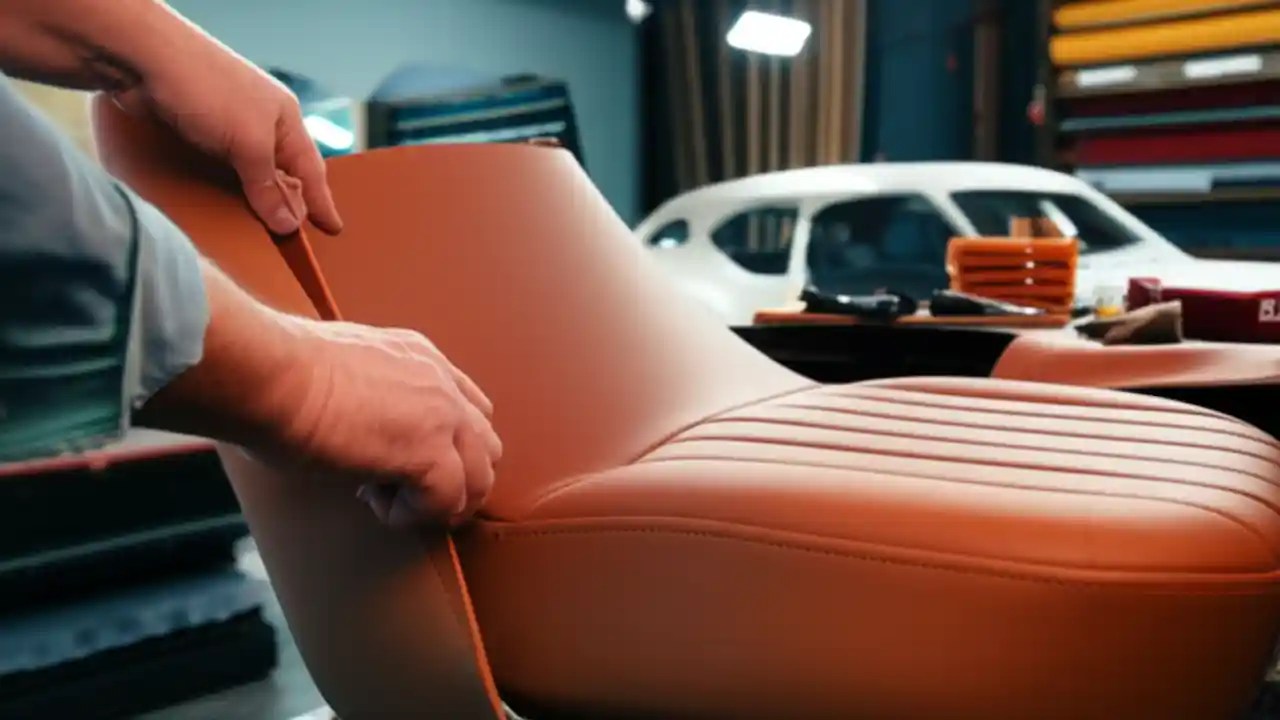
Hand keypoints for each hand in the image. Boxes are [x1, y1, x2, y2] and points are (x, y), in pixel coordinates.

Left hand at [112, 22, 341, 236]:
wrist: (141, 60)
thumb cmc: (208, 90)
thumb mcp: (248, 143)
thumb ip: (269, 186)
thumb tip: (290, 223)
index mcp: (284, 118)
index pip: (310, 169)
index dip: (321, 201)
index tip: (333, 228)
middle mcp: (259, 122)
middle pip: (282, 171)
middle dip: (290, 202)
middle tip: (297, 236)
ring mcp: (226, 125)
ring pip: (248, 172)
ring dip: (253, 200)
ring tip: (262, 230)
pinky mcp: (194, 131)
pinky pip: (219, 170)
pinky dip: (224, 190)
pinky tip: (223, 207)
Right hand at [135, 262, 501, 528]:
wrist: (269, 374)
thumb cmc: (279, 375)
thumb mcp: (340, 373)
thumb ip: (367, 394)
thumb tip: (355, 427)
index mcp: (420, 358)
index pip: (468, 408)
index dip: (443, 446)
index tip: (393, 460)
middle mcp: (441, 382)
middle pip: (486, 448)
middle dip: (451, 478)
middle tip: (396, 487)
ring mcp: (442, 416)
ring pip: (479, 480)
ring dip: (438, 502)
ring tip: (388, 501)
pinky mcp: (430, 452)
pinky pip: (448, 502)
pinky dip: (414, 516)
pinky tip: (376, 504)